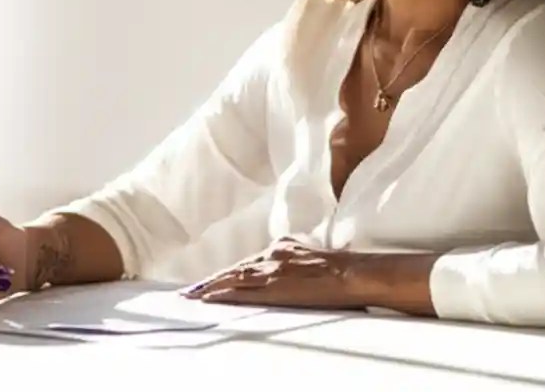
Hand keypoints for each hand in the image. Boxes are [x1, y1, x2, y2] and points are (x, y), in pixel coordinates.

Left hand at [180, 238, 364, 309]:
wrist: (353, 273)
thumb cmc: (341, 271)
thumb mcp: (313, 259)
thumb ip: (297, 263)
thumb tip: (294, 273)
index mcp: (283, 247)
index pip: (250, 261)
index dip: (230, 272)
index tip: (213, 280)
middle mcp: (273, 255)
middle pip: (236, 268)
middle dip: (213, 280)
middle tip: (192, 290)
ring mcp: (272, 270)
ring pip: (233, 278)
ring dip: (210, 287)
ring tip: (192, 296)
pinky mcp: (274, 286)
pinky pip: (242, 291)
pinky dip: (222, 293)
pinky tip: (208, 298)